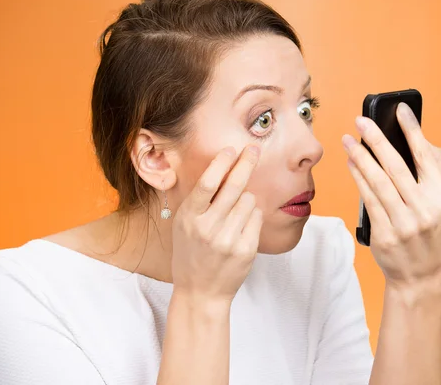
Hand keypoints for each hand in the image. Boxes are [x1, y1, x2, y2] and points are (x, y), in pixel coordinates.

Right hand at [171, 145, 262, 304]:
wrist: (200, 292)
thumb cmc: (190, 253)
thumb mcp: (184, 225)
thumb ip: (198, 200)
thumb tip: (220, 167)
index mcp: (189, 218)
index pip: (207, 183)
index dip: (221, 163)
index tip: (231, 149)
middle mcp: (208, 228)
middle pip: (233, 186)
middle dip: (245, 163)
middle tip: (253, 149)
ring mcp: (229, 240)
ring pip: (249, 200)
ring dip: (246, 198)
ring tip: (235, 213)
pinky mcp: (246, 249)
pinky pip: (256, 217)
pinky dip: (252, 215)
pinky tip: (241, 226)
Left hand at [343, 102, 440, 292]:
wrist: (420, 277)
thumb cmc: (430, 235)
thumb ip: (435, 174)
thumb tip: (421, 140)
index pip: (426, 157)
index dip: (412, 131)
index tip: (399, 109)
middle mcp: (425, 210)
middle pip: (396, 167)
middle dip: (376, 140)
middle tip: (361, 121)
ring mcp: (404, 224)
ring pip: (378, 182)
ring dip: (361, 158)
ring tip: (348, 141)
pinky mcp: (385, 235)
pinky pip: (368, 200)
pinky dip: (358, 179)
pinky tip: (351, 165)